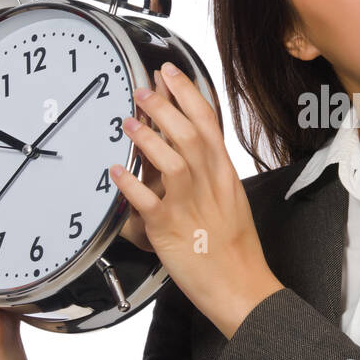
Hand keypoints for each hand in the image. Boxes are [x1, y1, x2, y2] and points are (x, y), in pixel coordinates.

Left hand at [108, 63, 282, 336]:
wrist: (243, 288)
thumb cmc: (235, 250)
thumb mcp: (230, 201)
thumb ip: (208, 175)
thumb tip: (184, 153)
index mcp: (224, 175)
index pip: (209, 122)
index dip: (188, 93)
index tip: (171, 72)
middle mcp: (210, 185)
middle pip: (189, 134)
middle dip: (164, 106)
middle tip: (142, 88)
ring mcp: (190, 207)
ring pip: (171, 161)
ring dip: (147, 139)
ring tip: (128, 122)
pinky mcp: (170, 231)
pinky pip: (146, 203)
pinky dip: (130, 185)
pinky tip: (116, 171)